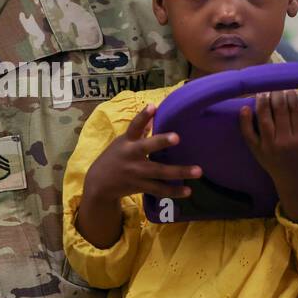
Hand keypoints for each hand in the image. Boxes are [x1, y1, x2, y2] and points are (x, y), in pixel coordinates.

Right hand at [77, 103, 199, 247]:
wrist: (99, 184)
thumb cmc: (114, 157)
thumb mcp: (122, 142)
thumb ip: (138, 130)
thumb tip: (153, 112)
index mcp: (127, 142)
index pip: (134, 126)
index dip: (143, 116)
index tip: (152, 107)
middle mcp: (131, 156)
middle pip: (147, 148)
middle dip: (161, 142)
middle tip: (178, 137)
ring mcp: (136, 173)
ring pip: (159, 172)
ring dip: (179, 172)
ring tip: (198, 171)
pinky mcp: (141, 186)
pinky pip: (159, 190)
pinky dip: (174, 191)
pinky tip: (188, 191)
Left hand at [239, 90, 297, 182]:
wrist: (295, 182)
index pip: (296, 113)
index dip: (293, 98)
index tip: (291, 89)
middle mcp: (284, 142)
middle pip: (280, 113)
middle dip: (278, 97)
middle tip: (277, 87)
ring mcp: (268, 146)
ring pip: (264, 120)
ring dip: (262, 103)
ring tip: (263, 92)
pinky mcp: (257, 150)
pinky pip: (248, 134)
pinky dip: (245, 121)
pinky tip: (245, 107)